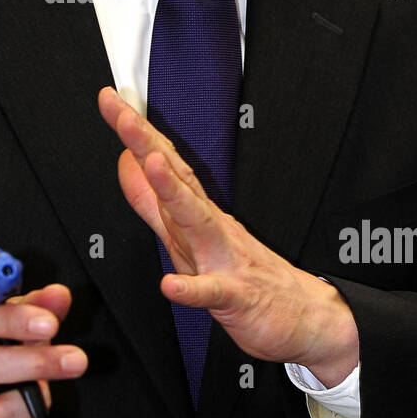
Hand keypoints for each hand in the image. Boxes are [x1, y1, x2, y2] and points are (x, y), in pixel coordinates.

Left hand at [98, 87, 358, 386]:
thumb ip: (151, 200)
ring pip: (195, 220)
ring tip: (151, 163)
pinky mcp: (236, 296)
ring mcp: (224, 258)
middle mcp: (208, 226)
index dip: (135, 133)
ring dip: (172, 192)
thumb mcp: (186, 234)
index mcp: (195, 211)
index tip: (110, 101)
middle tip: (121, 112)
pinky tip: (170, 285)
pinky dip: (191, 289)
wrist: (305, 316)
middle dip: (146, 143)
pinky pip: (212, 292)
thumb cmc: (244, 275)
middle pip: (175, 176)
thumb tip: (126, 162)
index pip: (162, 162)